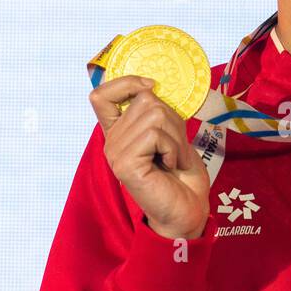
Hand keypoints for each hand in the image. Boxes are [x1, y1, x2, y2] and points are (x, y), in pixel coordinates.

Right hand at [88, 75, 210, 239]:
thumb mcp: (172, 134)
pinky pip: (155, 134)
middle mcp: (112, 141)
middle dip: (172, 120)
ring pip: (154, 115)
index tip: (150, 85)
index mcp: (119, 132)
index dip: (125, 82)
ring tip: (173, 158)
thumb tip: (150, 87)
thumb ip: (157, 112)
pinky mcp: (125, 164)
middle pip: (144, 99)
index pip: (101, 95)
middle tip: (174, 147)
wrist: (189, 209)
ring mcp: (115, 153)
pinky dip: (172, 148)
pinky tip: (170, 166)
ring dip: (175, 137)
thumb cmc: (182, 174)